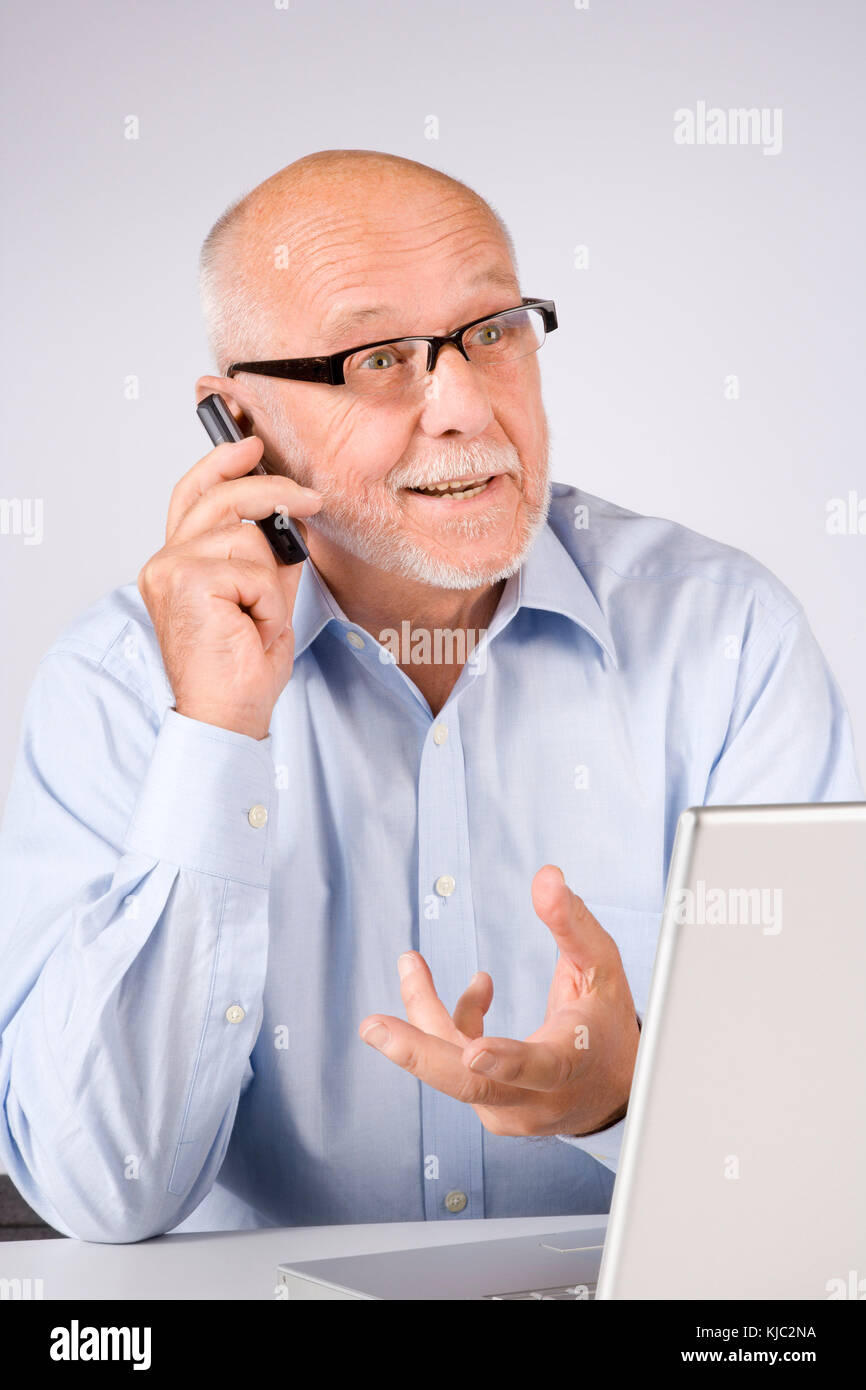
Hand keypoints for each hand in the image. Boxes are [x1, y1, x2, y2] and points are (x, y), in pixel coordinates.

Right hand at [137, 422, 323, 739]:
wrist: (228, 715)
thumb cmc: (240, 671)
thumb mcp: (266, 601)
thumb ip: (270, 559)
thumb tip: (291, 521)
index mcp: (177, 564)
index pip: (194, 495)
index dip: (220, 463)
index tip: (250, 444)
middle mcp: (164, 563)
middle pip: (221, 498)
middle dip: (272, 492)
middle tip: (310, 500)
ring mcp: (170, 570)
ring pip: (246, 537)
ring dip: (269, 583)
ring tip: (259, 621)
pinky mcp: (187, 581)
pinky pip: (252, 566)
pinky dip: (268, 601)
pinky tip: (253, 629)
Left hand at [358, 865, 640, 1136]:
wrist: (611, 1089)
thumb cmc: (607, 1022)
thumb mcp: (602, 968)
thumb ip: (573, 924)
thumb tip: (546, 878)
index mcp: (573, 1060)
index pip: (541, 1067)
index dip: (508, 1061)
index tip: (475, 1051)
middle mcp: (536, 1098)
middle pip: (472, 1085)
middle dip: (418, 1055)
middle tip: (373, 1028)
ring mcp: (508, 1109)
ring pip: (452, 1067)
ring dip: (426, 1013)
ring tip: (411, 963)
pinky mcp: (488, 1106)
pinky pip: (454, 1065)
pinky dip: (452, 1024)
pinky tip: (478, 990)